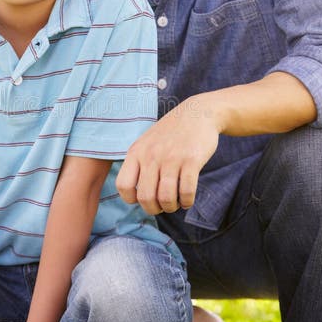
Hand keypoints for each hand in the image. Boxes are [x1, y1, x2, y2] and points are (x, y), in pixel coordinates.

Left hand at [116, 96, 219, 213]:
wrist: (198, 113)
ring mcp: (172, 158)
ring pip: (166, 198)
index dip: (131, 199)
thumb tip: (135, 196)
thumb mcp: (147, 143)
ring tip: (175, 203)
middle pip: (145, 197)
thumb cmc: (171, 133)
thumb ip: (138, 164)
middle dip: (154, 209)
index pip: (123, 185)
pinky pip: (186, 192)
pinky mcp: (192, 160)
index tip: (142, 198)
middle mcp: (151, 155)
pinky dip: (187, 202)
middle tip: (162, 206)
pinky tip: (187, 200)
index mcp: (136, 152)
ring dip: (171, 207)